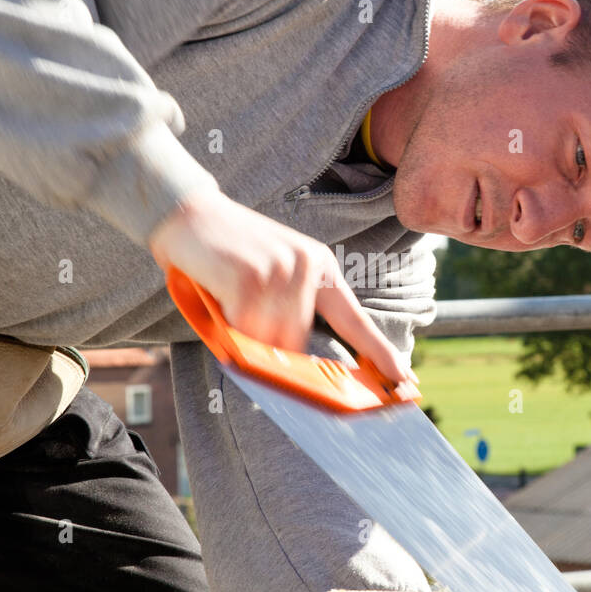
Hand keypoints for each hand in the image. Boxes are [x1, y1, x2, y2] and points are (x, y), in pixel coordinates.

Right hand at [150, 189, 414, 384]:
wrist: (187, 212)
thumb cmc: (228, 251)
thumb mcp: (275, 270)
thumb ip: (292, 309)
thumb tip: (295, 360)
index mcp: (321, 265)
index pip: (355, 319)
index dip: (379, 353)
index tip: (403, 379)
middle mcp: (308, 268)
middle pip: (298, 342)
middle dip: (269, 343)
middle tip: (241, 316)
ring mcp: (280, 273)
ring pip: (269, 340)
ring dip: (244, 333)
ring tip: (227, 299)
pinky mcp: (249, 279)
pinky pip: (241, 331)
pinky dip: (226, 325)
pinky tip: (217, 295)